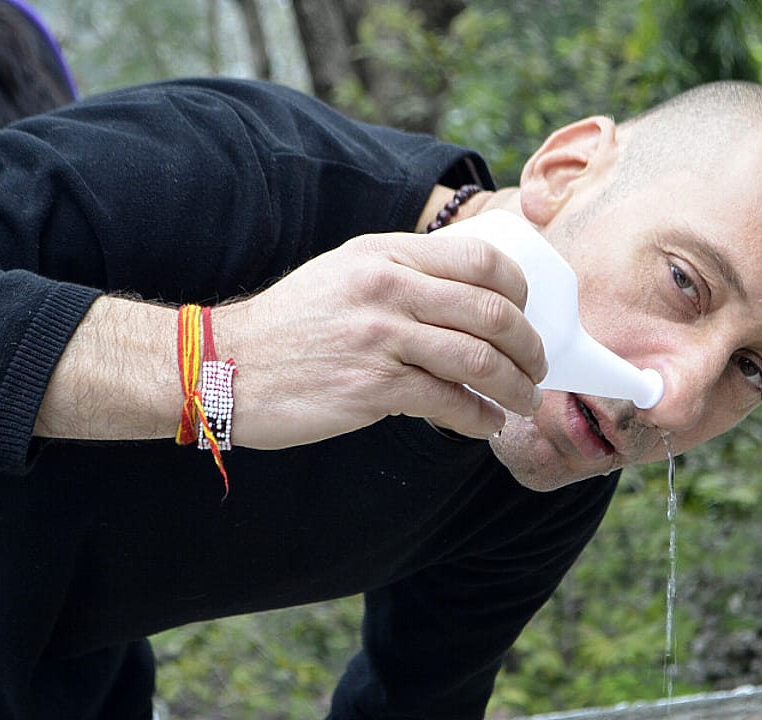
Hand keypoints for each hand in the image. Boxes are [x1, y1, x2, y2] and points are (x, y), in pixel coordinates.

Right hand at [217, 231, 546, 448]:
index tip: (528, 318)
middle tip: (538, 368)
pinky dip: (478, 417)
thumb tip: (471, 301)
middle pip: (493, 311)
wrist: (223, 365)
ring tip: (522, 401)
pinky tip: (484, 424)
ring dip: (515, 387)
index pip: (482, 260)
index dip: (520, 292)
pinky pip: (449, 402)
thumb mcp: (346, 275)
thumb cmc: (292, 326)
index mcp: (386, 253)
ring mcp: (381, 336)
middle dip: (531, 346)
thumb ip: (404, 277)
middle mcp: (388, 287)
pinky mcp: (372, 386)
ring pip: (481, 359)